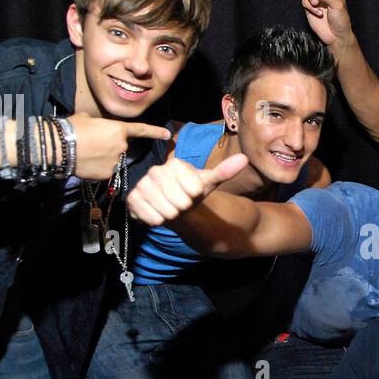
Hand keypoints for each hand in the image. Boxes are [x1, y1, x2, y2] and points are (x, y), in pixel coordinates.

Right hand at [71, 113, 171, 179]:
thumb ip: (98, 125)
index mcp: (118, 129)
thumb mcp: (87, 119)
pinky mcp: (107, 174)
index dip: (155, 132)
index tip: (167, 135)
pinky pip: (106, 171)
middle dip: (110, 147)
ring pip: (113, 161)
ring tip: (86, 154)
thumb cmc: (71, 128)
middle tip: (92, 145)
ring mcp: (115, 162)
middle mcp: (121, 146)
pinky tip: (86, 163)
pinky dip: (98, 168)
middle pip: (121, 148)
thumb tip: (96, 128)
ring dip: (104, 158)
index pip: (141, 130)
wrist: (60, 146)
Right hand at [126, 150, 247, 225]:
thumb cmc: (191, 193)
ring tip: (171, 209)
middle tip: (180, 204)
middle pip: (178, 200)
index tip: (192, 193)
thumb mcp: (208, 183)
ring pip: (165, 209)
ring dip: (171, 214)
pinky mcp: (133, 198)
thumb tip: (245, 158)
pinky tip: (158, 214)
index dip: (195, 195)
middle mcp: (156, 171)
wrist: (173, 205)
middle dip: (183, 207)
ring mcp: (142, 184)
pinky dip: (157, 219)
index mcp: (175, 164)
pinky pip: (149, 215)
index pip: (193, 188)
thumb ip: (224, 171)